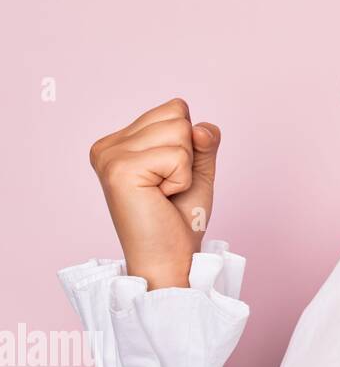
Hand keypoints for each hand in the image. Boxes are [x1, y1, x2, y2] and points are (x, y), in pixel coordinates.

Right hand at [88, 98, 221, 289]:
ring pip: (180, 130)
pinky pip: (178, 154)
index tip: (171, 176)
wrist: (171, 258)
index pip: (175, 108)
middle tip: (168, 187)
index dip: (189, 143)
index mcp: (120, 142)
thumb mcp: (198, 168)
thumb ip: (204, 138)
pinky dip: (182, 178)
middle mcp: (108, 146)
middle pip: (178, 113)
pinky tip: (161, 197)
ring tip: (164, 192)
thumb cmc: (180, 218)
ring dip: (185, 167)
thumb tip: (200, 127)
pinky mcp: (119, 169)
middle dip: (188, 153)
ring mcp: (109, 156)